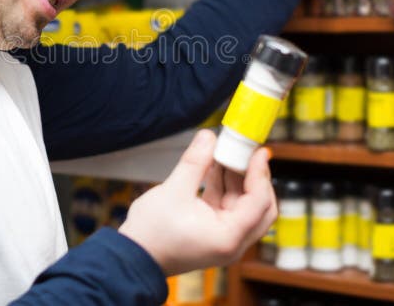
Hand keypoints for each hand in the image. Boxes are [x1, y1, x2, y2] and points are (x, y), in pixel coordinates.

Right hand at [118, 130, 276, 275]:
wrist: (133, 257)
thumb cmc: (152, 233)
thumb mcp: (174, 190)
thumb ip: (195, 162)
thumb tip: (209, 137)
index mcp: (229, 237)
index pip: (258, 201)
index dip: (260, 173)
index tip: (257, 151)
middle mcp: (232, 242)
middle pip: (260, 207)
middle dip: (254, 178)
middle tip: (248, 153)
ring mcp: (223, 240)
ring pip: (243, 206)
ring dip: (236, 180)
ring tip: (226, 153)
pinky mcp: (213, 235)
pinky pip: (227, 208)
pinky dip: (223, 188)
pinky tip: (214, 167)